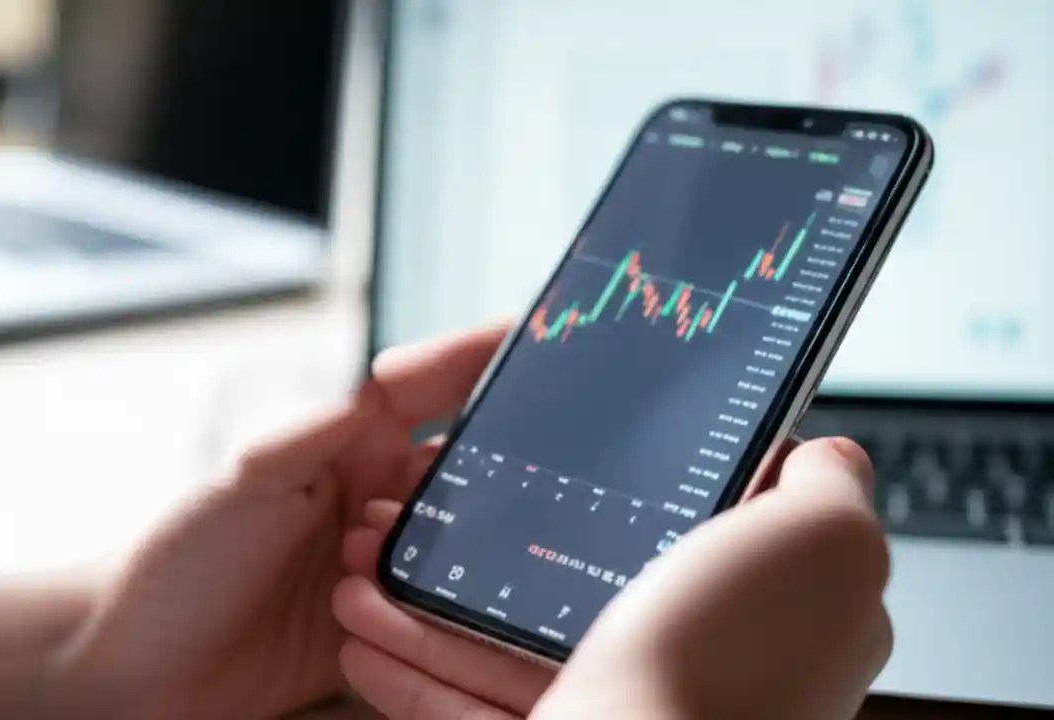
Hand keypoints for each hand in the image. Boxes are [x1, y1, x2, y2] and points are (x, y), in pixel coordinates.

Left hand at [58, 324, 507, 717]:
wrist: (135, 666)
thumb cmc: (174, 564)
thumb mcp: (241, 482)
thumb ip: (309, 433)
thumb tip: (377, 381)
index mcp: (344, 444)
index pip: (430, 386)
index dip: (483, 356)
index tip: (545, 330)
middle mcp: (372, 495)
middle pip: (468, 461)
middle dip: (514, 452)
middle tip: (574, 450)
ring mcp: (382, 561)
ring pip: (468, 536)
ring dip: (488, 538)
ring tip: (531, 538)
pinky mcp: (385, 624)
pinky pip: (446, 609)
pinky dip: (471, 606)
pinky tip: (497, 607)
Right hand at [334, 437, 889, 719]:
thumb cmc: (728, 675)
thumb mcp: (820, 548)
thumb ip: (829, 493)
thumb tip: (827, 456)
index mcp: (760, 606)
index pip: (677, 522)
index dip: (604, 483)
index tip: (538, 455)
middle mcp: (692, 661)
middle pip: (569, 575)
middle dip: (487, 540)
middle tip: (427, 508)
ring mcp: (620, 707)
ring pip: (505, 638)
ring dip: (427, 603)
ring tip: (368, 563)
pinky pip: (469, 702)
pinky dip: (414, 670)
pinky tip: (368, 636)